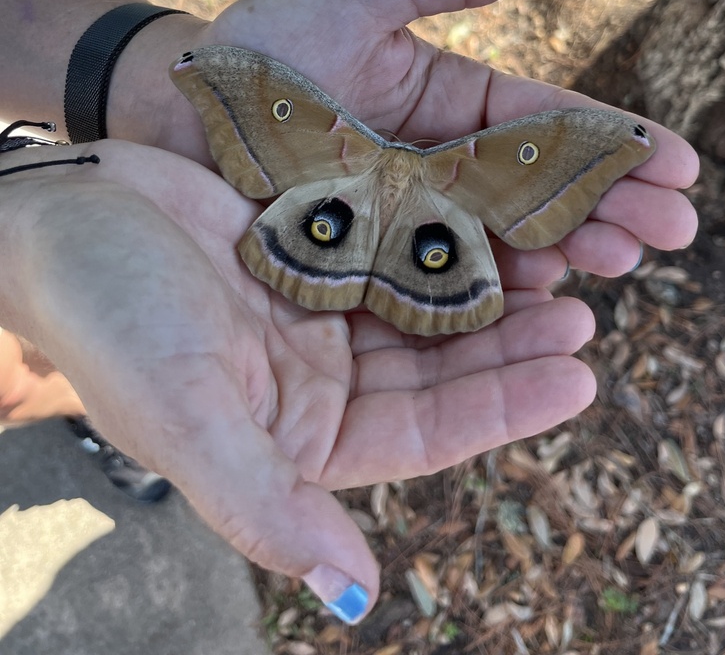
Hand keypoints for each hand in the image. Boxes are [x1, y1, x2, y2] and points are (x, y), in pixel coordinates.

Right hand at [2, 141, 597, 620]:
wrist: (58, 218)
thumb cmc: (108, 321)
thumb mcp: (183, 418)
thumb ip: (264, 503)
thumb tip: (353, 594)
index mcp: (294, 434)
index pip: (422, 432)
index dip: (502, 407)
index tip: (578, 375)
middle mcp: (314, 376)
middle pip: (436, 366)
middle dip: (510, 345)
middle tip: (583, 314)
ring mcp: (314, 305)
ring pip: (422, 302)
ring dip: (485, 286)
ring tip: (557, 263)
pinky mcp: (309, 241)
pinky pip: (390, 240)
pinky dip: (439, 230)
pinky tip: (487, 213)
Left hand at [193, 0, 697, 282]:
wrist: (174, 114)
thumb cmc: (260, 49)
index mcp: (447, 102)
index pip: (545, 124)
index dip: (611, 141)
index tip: (678, 162)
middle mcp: (438, 168)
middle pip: (539, 191)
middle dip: (609, 207)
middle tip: (674, 230)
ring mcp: (406, 222)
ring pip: (502, 242)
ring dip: (569, 252)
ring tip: (622, 261)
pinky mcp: (367, 266)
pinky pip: (440, 281)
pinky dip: (493, 289)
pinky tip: (539, 293)